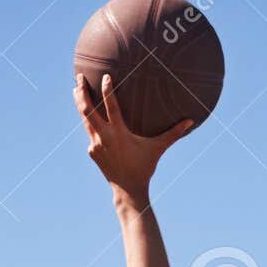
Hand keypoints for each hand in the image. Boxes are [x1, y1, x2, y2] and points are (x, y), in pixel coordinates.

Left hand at [73, 73, 192, 200]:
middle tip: (80, 77)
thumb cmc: (144, 167)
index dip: (108, 90)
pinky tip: (88, 114)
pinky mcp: (92, 152)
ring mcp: (95, 145)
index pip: (111, 107)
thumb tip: (190, 121)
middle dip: (83, 92)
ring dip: (80, 103)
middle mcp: (104, 137)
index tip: (105, 76)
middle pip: (88, 110)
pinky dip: (89, 122)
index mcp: (119, 134)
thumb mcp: (158, 149)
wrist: (128, 190)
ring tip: (76, 89)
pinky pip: (90, 133)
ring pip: (84, 119)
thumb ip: (173, 134)